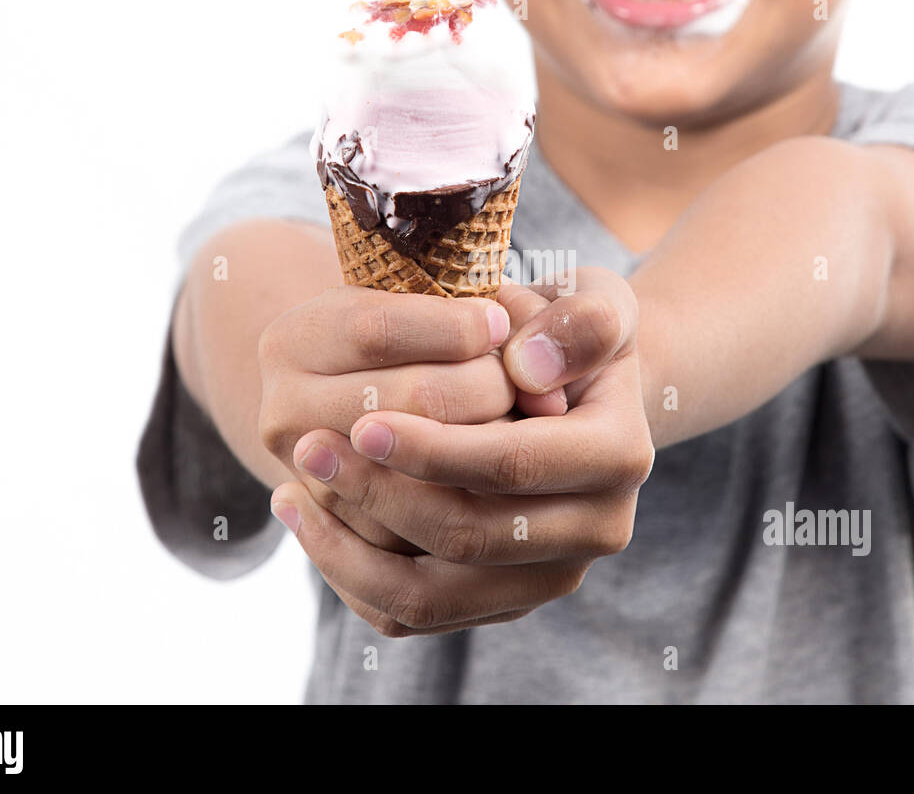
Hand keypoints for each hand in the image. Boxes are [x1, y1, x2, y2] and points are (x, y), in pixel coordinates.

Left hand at [269, 268, 654, 635]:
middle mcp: (598, 529)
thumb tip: (528, 369)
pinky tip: (308, 517)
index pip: (515, 465)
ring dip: (352, 546)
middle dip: (380, 494)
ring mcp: (550, 574)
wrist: (571, 387)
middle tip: (309, 447)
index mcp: (619, 456)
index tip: (363, 423)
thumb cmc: (567, 332)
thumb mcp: (591, 299)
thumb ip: (577, 322)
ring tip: (293, 488)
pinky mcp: (504, 600)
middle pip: (471, 535)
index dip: (436, 450)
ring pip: (433, 596)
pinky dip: (352, 575)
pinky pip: (413, 613)